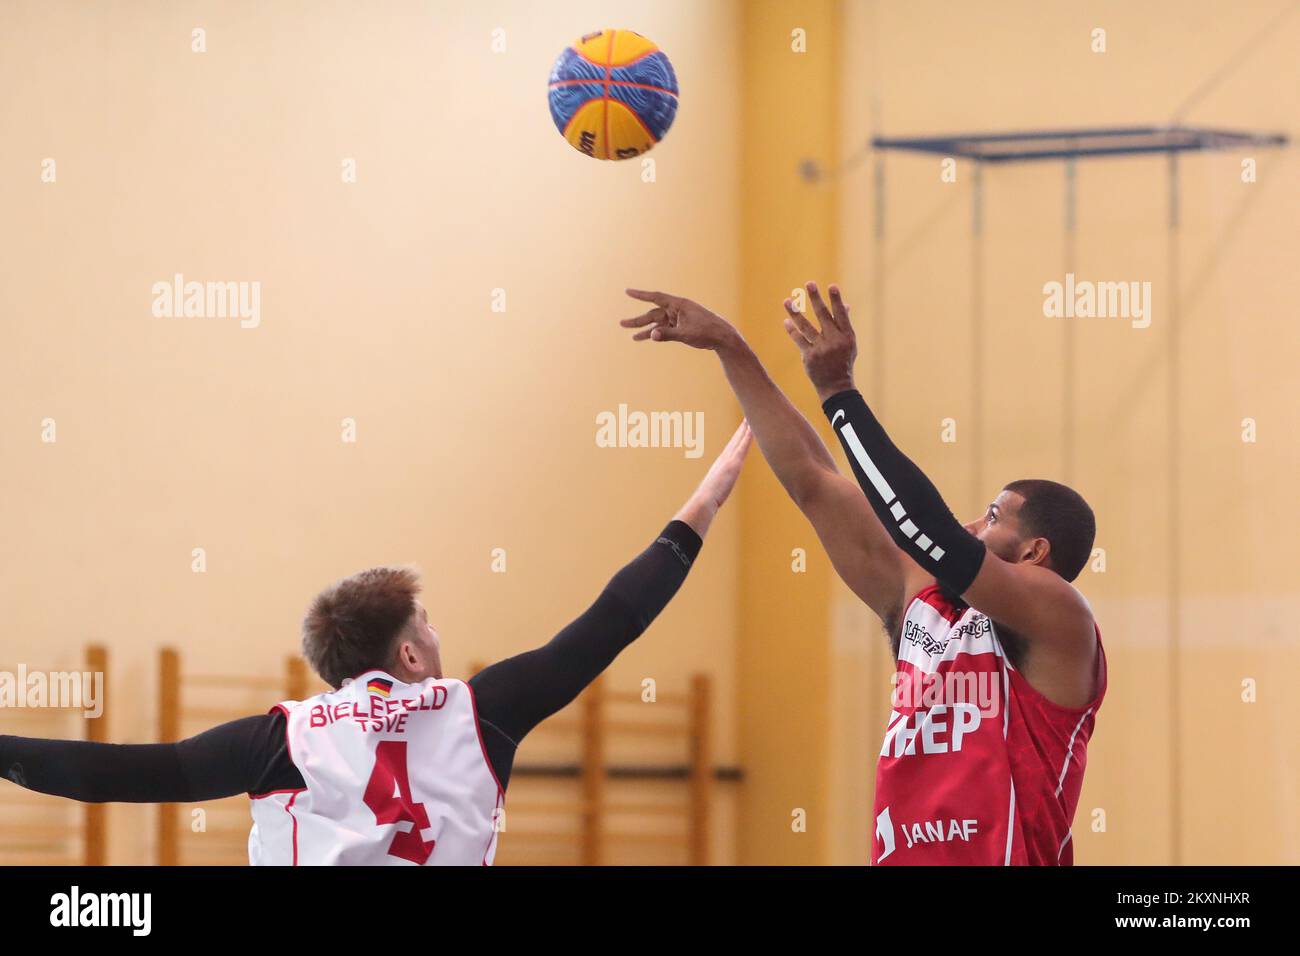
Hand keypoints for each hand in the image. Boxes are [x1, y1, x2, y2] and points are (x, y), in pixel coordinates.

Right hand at [621, 289, 742, 351]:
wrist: (722, 337)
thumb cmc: (707, 331)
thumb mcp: (686, 334)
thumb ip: (668, 334)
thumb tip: (651, 336)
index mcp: (679, 305)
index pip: (656, 297)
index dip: (640, 295)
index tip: (627, 291)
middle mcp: (676, 310)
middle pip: (653, 314)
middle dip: (638, 320)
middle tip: (622, 324)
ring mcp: (678, 319)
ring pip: (657, 323)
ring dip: (645, 329)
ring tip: (632, 336)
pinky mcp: (681, 327)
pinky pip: (664, 330)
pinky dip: (655, 334)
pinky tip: (646, 338)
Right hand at [674, 421, 752, 534]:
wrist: (704, 501)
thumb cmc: (706, 502)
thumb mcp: (712, 497)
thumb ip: (712, 496)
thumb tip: (710, 504)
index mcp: (720, 466)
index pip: (730, 450)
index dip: (736, 439)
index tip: (740, 431)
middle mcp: (723, 459)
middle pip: (735, 441)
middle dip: (741, 429)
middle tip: (748, 418)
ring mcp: (728, 460)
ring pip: (739, 440)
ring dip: (746, 428)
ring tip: (752, 417)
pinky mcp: (733, 463)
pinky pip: (743, 445)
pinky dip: (748, 435)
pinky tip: (753, 426)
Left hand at [782, 282, 857, 401]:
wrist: (836, 386)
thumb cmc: (843, 361)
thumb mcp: (849, 343)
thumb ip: (844, 324)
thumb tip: (844, 304)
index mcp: (847, 336)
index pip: (841, 314)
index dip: (836, 300)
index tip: (831, 286)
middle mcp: (835, 341)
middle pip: (823, 316)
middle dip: (815, 299)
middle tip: (809, 284)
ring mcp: (822, 349)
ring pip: (807, 326)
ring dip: (795, 312)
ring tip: (787, 300)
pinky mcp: (810, 357)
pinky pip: (799, 340)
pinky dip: (792, 330)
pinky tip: (786, 321)